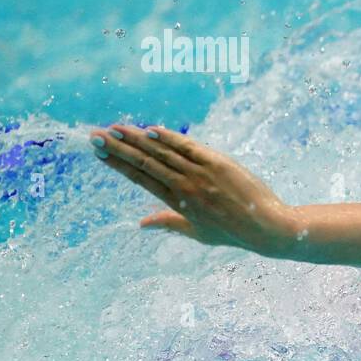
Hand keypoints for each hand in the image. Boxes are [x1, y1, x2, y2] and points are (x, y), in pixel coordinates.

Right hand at [89, 124, 297, 256]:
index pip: (140, 179)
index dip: (118, 164)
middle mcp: (184, 186)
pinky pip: (189, 148)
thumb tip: (140, 224)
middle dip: (118, 148)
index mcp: (177, 203)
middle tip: (94, 135)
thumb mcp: (198, 232)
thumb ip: (168, 223)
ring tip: (115, 128)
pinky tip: (151, 130)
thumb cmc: (233, 232)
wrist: (266, 227)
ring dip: (137, 139)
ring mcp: (201, 174)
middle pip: (144, 162)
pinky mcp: (218, 164)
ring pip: (163, 153)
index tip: (99, 153)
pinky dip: (170, 138)